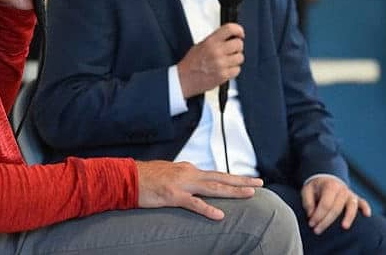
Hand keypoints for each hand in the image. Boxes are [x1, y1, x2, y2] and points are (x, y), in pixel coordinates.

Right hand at [135, 160, 261, 219]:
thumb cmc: (143, 177)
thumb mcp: (167, 173)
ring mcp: (181, 184)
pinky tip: (220, 215)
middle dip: (241, 180)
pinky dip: (208, 210)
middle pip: (220, 177)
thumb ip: (181, 177)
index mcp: (187, 169)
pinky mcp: (172, 196)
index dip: (232, 178)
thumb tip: (192, 180)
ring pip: (213, 187)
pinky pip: (194, 204)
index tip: (247, 180)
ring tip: (250, 194)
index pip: (214, 174)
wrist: (126, 177)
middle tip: (260, 183)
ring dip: (233, 191)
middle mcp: (188, 173)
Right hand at [176, 23, 244, 97]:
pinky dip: (233, 70)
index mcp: (210, 42)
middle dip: (237, 47)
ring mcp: (221, 64)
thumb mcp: (200, 45)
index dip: (238, 30)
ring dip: (235, 59)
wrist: (184, 79)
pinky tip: (225, 69)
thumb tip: (230, 37)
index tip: (240, 34)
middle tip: (232, 50)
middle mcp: (216, 51)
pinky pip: (237, 70)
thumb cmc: (191, 63)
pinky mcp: (224, 75)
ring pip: (240, 58)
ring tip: (227, 61)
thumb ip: (215, 40)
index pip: (230, 29)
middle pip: (239, 44)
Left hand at [302, 176, 370, 234]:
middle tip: (317, 230)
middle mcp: (342, 189)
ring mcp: (350, 194)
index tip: (311, 224)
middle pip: (336, 208)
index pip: (325, 204)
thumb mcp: (307, 190)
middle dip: (326, 221)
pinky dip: (366, 208)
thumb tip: (311, 214)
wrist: (326, 179)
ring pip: (351, 206)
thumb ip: (307, 201)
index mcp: (329, 186)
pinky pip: (363, 203)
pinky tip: (367, 215)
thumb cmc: (316, 188)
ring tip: (344, 227)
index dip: (318, 215)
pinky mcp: (356, 198)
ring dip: (348, 217)